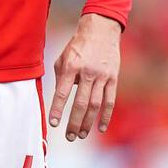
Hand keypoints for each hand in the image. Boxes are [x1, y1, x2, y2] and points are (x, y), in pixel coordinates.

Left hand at [49, 13, 121, 139]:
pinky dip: (106, 116)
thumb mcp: (63, 58)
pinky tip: (100, 128)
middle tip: (69, 137)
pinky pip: (110, 100)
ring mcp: (102, 76)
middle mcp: (87, 72)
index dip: (57, 109)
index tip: (54, 124)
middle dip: (74, 123)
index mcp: (71, 67)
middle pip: (80, 103)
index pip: (62, 92)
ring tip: (81, 135)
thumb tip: (59, 100)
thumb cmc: (78, 46)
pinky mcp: (113, 78)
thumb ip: (60, 78)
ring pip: (95, 105)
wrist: (101, 30)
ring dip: (88, 122)